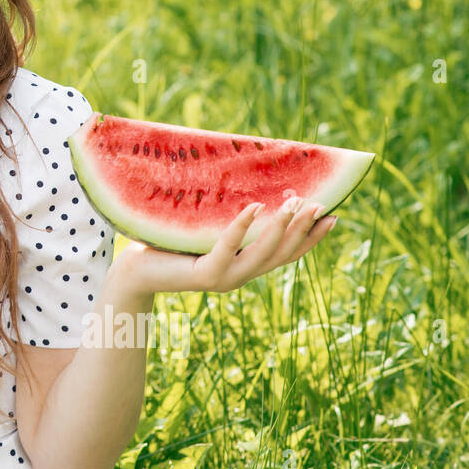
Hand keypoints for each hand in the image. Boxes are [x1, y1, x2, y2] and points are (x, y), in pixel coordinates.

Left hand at [110, 195, 337, 297]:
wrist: (134, 273)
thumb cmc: (168, 247)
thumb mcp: (206, 232)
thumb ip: (230, 223)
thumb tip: (254, 190)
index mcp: (243, 267)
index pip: (286, 254)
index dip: (311, 238)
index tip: (334, 217)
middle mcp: (238, 277)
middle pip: (281, 254)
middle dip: (303, 229)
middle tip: (321, 204)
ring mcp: (223, 279)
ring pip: (261, 253)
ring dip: (282, 227)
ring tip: (296, 203)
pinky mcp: (204, 275)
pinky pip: (228, 247)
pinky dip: (243, 226)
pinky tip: (255, 206)